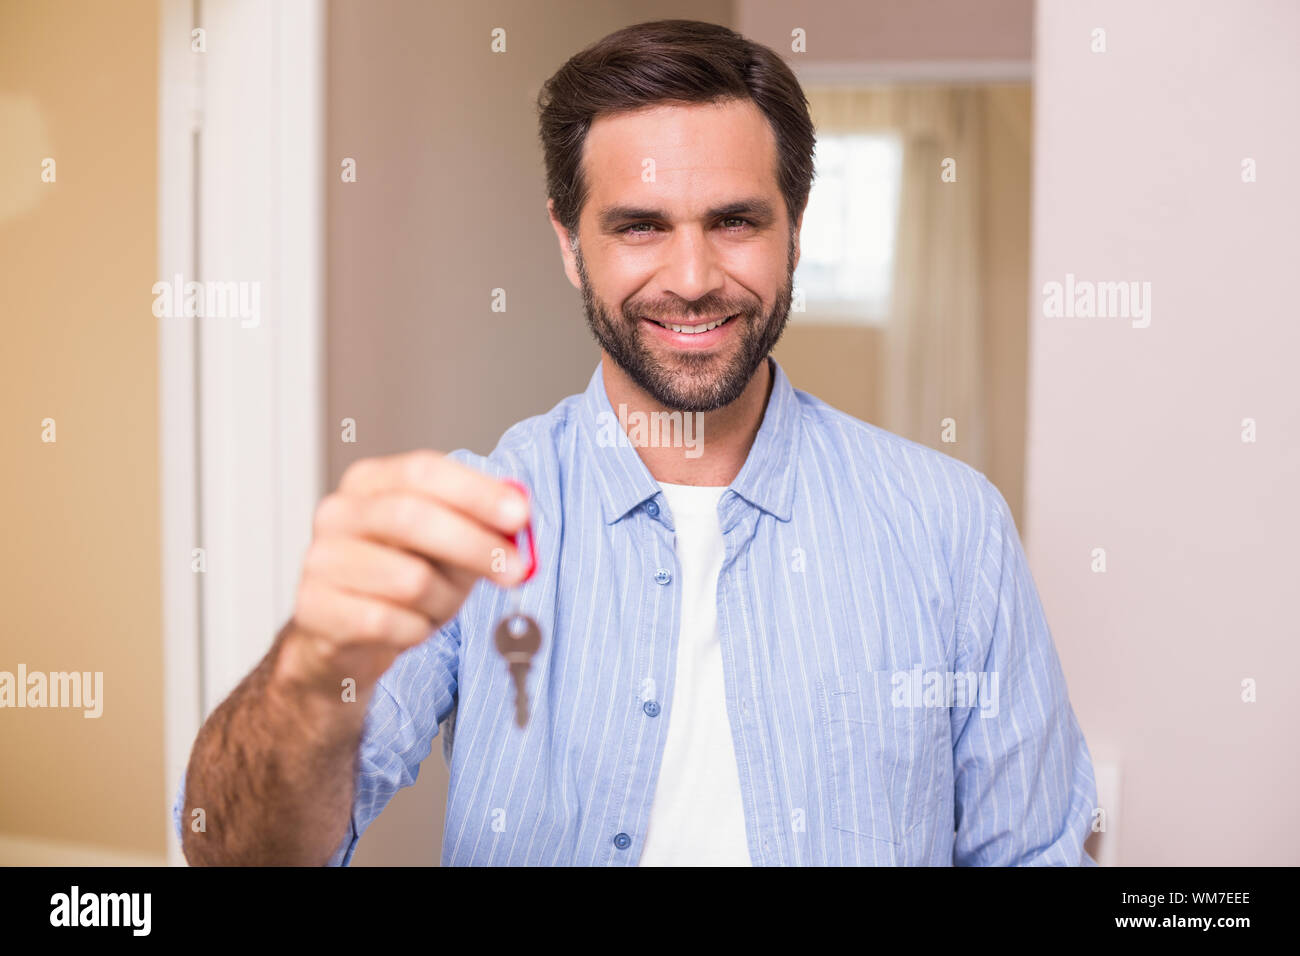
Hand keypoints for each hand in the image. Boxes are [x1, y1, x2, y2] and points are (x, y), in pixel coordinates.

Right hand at [276, 450, 530, 695]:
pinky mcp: (314, 609)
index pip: (423, 470)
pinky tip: (409, 628)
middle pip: (412, 517)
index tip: (520, 515)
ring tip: (437, 607)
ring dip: (443, 601)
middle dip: (474, 544)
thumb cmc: (400, 581)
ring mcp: (319, 561)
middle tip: (515, 569)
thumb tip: (519, 521)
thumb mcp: (448, 547)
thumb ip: (481, 527)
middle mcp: (337, 513)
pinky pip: (390, 623)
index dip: (476, 492)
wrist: (343, 640)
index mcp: (369, 482)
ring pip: (409, 579)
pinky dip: (416, 632)